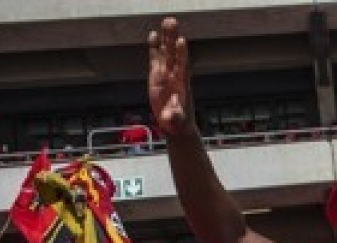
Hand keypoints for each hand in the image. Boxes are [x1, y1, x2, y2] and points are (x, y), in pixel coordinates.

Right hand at [148, 17, 194, 137]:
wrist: (176, 126)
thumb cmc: (178, 124)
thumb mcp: (177, 121)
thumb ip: (175, 116)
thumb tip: (172, 113)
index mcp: (181, 86)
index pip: (182, 66)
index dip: (181, 54)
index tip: (181, 41)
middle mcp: (174, 77)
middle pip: (174, 54)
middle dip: (172, 38)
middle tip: (172, 22)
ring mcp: (166, 75)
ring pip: (166, 53)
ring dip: (166, 38)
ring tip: (166, 22)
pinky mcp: (158, 77)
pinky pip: (156, 59)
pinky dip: (155, 48)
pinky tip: (153, 35)